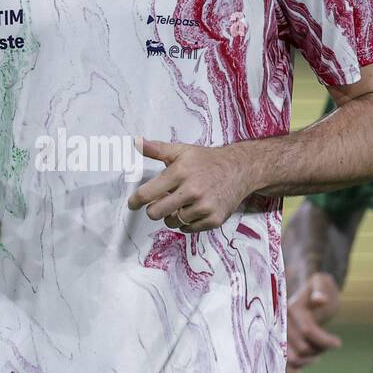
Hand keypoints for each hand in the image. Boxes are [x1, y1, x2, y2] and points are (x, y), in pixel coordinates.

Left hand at [127, 137, 257, 232]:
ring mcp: (204, 206)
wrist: (239, 169)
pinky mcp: (214, 219)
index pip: (147, 193)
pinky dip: (187, 222)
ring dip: (172, 215)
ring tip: (182, 203)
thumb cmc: (207, 160)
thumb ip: (156, 149)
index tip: (133, 204)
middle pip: (156, 213)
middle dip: (154, 209)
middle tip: (160, 203)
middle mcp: (192, 190)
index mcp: (180, 172)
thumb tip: (136, 142)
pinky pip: (188, 229)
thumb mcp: (181, 151)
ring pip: (172, 222)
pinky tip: (193, 209)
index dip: (135, 201)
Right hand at [286, 273, 341, 372]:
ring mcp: (277, 334)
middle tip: (329, 344)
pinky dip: (289, 370)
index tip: (338, 343)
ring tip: (317, 355)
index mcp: (291, 308)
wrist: (306, 295)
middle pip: (303, 348)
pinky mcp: (277, 343)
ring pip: (293, 358)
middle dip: (319, 349)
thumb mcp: (322, 283)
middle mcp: (281, 323)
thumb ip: (320, 288)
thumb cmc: (318, 289)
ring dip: (308, 360)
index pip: (308, 331)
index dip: (325, 340)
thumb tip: (321, 300)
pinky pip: (280, 362)